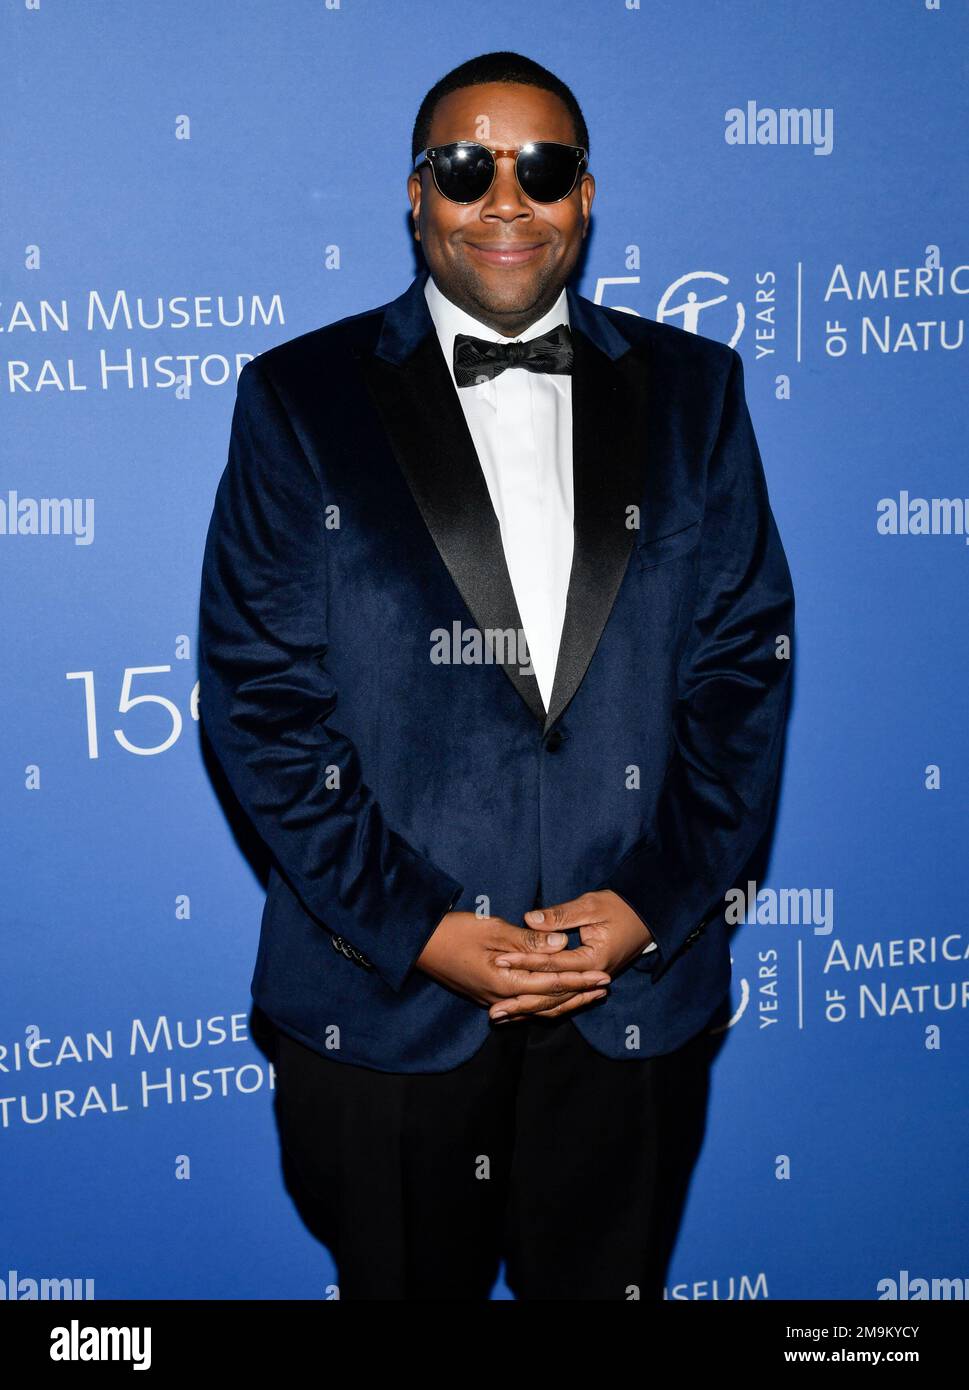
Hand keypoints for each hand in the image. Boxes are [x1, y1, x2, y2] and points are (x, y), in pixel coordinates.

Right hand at [415, 910, 612, 1013]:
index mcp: (506, 982)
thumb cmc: (455, 932)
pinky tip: (551, 1001)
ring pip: (535, 1008)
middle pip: (548, 1001)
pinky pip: (522, 1006)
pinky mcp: (486, 996)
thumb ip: (529, 940)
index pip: (552, 983)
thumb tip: (562, 945)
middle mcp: (502, 998)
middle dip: (578, 994)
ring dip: (563, 1002)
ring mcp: (492, 1000)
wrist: (419, 945)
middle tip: (604, 988)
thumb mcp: (494, 930)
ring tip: (587, 997)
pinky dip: (542, 1004)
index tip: (602, 977)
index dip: (580, 980)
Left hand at [487, 890, 652, 1021]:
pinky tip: (522, 1012)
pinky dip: (542, 1007)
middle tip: (495, 1011)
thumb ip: (560, 915)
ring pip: (557, 1002)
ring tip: (502, 1017)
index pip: (553, 964)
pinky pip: (563, 1000)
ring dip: (529, 1010)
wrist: (647, 917)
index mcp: (594, 959)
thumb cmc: (620, 907)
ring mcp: (591, 984)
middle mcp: (593, 977)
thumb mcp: (591, 905)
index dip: (525, 962)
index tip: (500, 961)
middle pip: (553, 993)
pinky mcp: (587, 984)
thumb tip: (530, 919)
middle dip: (522, 1001)